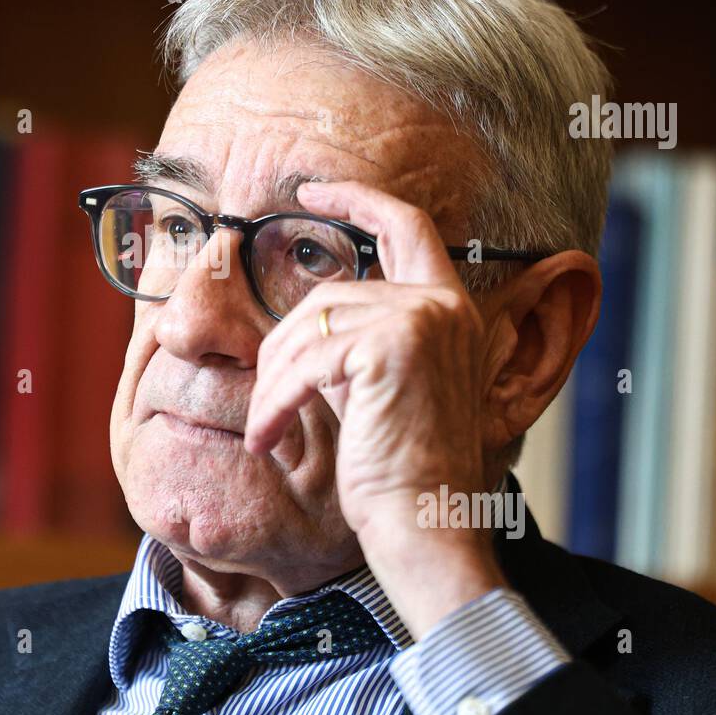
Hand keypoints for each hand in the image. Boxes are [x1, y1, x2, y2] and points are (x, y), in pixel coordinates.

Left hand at [243, 180, 506, 636]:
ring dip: (273, 384)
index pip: (406, 225)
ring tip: (269, 430)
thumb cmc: (399, 467)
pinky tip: (268, 439)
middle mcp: (442, 305)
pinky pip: (302, 363)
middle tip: (267, 401)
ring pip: (306, 328)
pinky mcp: (390, 347)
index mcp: (448, 308)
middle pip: (328, 295)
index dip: (359, 199)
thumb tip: (304, 314)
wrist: (425, 523)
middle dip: (282, 348)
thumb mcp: (381, 386)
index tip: (312, 191)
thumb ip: (358, 339)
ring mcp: (420, 320)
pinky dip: (274, 403)